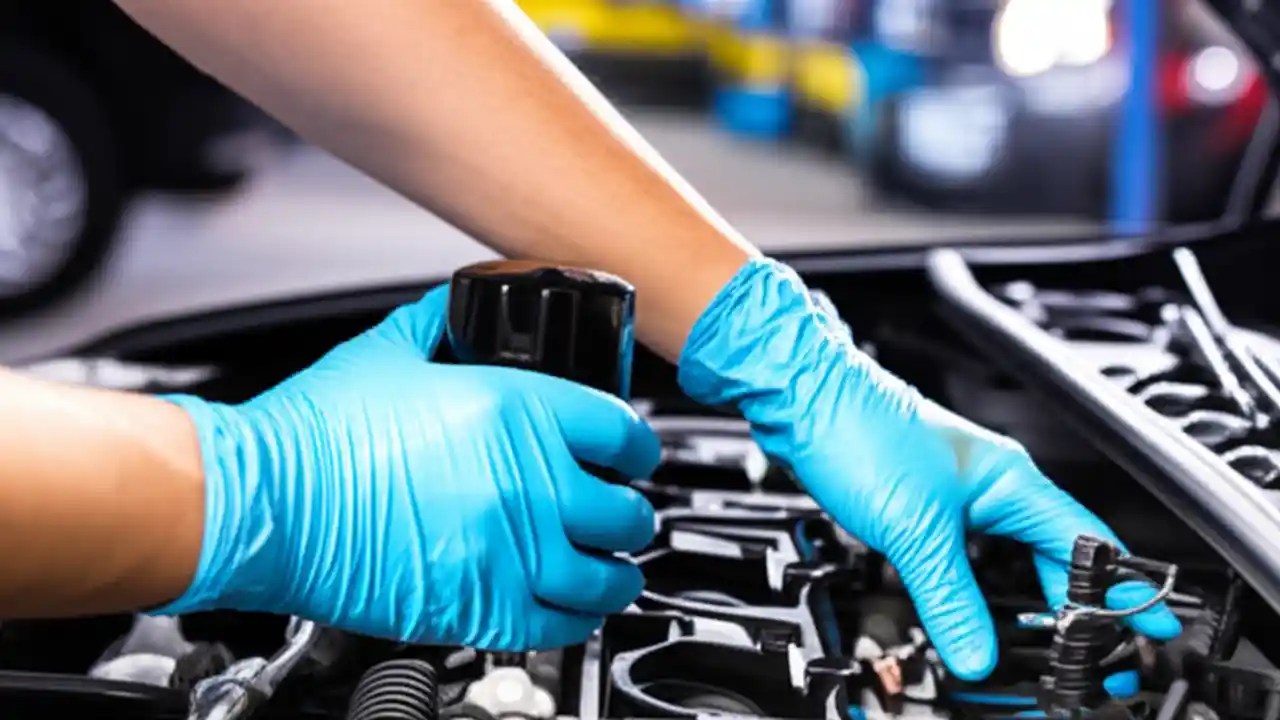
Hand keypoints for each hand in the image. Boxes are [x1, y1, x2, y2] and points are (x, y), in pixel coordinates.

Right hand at [152, 286, 659, 650]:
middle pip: (626, 507)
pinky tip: (579, 606)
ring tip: (613, 565)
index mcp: (516, 410)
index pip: (622, 432)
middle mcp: (529, 481)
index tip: (631, 453)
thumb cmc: (317, 431)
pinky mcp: (484, 607)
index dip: (636, 445)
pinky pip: (566, 622)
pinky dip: (582, 615)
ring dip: (617, 569)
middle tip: (615, 508)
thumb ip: (438, 325)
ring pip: (609, 572)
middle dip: (627, 507)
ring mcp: (511, 550)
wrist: (269, 500)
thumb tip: (457, 308)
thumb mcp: (388, 350)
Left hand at [678, 258, 1180, 679]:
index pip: (1086, 545)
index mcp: (1012, 482)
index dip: (1119, 591)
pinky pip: (972, 548)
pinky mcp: (922, 495)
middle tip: (1101, 647)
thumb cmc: (858, 429)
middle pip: (1056, 552)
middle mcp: (993, 482)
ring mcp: (958, 487)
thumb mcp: (913, 530)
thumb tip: (975, 652)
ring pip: (1011, 551)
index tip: (1148, 626)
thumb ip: (949, 598)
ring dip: (1029, 592)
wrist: (799, 392)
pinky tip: (979, 599)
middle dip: (1079, 601)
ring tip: (1051, 633)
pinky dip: (984, 581)